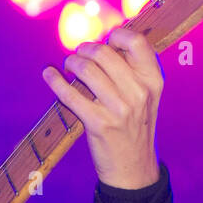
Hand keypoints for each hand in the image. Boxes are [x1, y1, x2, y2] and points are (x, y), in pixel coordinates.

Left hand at [41, 27, 162, 189]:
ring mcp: (119, 109)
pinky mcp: (98, 124)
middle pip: (105, 53)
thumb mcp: (146, 97)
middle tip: (78, 53)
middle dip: (86, 49)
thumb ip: (133, 71)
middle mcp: (139, 93)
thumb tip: (104, 42)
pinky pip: (71, 95)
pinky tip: (49, 75)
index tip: (106, 38)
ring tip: (68, 64)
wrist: (133, 168)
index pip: (137, 42)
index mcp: (153, 81)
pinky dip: (55, 81)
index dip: (117, 34)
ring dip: (71, 62)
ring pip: (87, 70)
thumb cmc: (135, 126)